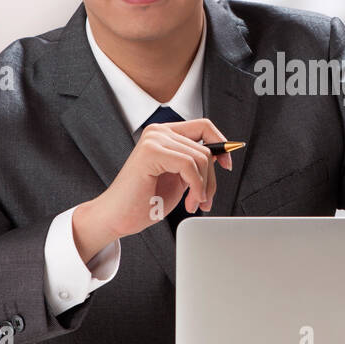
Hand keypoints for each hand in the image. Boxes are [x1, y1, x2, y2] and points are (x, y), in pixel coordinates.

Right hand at [76, 118, 233, 252]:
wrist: (117, 217)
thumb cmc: (144, 201)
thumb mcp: (179, 178)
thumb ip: (195, 164)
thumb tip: (222, 156)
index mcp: (165, 134)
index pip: (204, 126)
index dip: (222, 144)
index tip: (227, 166)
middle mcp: (159, 131)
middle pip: (206, 148)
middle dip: (211, 179)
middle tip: (203, 201)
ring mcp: (154, 139)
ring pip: (201, 158)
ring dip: (203, 187)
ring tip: (193, 203)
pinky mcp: (151, 151)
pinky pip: (190, 166)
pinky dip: (196, 187)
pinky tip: (190, 202)